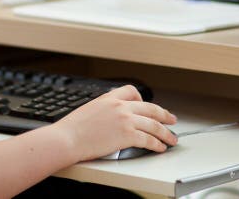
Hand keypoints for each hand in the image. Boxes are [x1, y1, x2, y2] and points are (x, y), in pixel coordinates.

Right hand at [51, 85, 177, 161]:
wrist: (67, 138)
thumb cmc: (72, 129)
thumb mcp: (88, 110)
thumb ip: (103, 110)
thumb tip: (108, 118)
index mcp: (109, 98)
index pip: (132, 91)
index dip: (143, 99)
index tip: (148, 106)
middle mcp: (120, 106)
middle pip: (150, 108)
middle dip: (164, 115)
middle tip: (171, 119)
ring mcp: (125, 120)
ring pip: (154, 124)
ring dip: (165, 133)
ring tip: (171, 139)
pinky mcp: (128, 135)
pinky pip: (148, 139)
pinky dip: (157, 144)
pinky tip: (160, 147)